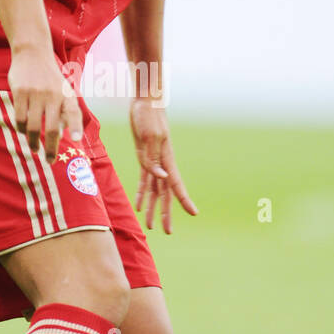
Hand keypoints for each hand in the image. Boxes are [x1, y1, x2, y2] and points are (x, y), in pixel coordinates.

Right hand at [9, 45, 82, 161]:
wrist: (32, 53)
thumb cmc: (50, 78)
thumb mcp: (63, 90)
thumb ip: (66, 110)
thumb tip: (68, 133)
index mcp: (66, 95)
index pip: (74, 113)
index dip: (75, 127)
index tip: (75, 140)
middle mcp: (53, 95)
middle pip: (52, 128)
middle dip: (50, 148)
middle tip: (49, 160)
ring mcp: (36, 93)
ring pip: (33, 127)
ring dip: (33, 142)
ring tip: (34, 148)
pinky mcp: (20, 91)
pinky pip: (19, 118)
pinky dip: (21, 129)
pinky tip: (24, 132)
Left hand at [130, 97, 196, 233]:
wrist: (144, 103)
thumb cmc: (149, 116)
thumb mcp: (150, 135)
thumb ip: (152, 158)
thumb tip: (159, 176)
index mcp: (167, 159)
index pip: (176, 184)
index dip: (184, 200)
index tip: (194, 214)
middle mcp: (162, 164)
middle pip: (165, 194)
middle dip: (166, 213)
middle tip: (168, 231)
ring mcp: (153, 161)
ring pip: (153, 191)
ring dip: (152, 208)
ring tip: (151, 226)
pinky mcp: (143, 157)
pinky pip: (143, 180)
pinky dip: (141, 193)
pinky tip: (139, 205)